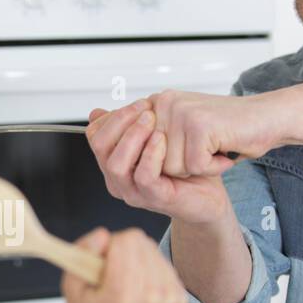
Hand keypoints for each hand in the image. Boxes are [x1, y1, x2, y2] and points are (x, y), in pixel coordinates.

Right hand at [62, 227, 188, 302]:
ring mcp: (169, 299)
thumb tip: (102, 235)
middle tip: (113, 274)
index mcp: (123, 295)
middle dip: (123, 251)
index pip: (126, 240)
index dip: (109, 246)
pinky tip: (139, 287)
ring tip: (126, 282)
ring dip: (138, 259)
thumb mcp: (71, 287)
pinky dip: (150, 270)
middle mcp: (152, 297)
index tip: (102, 264)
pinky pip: (164, 265)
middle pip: (141, 242)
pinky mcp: (180, 299)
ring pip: (154, 251)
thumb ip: (82, 254)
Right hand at [86, 99, 232, 225]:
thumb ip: (129, 126)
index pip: (95, 135)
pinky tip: (162, 139)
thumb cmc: (181, 167)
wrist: (208, 195)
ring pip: (116, 164)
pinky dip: (150, 154)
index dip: (114, 116)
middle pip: (100, 147)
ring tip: (153, 119)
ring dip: (133, 136)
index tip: (140, 104)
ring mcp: (134, 192)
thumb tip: (98, 112)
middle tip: (146, 108)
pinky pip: (143, 176)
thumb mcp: (151, 139)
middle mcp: (118, 180)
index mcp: (113, 164)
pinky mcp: (154, 198)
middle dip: (121, 121)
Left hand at [143, 89, 280, 176]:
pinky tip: (224, 151)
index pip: (138, 149)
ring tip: (214, 147)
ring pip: (171, 167)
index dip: (163, 160)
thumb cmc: (228, 130)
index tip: (189, 149)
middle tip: (204, 148)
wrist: (268, 119)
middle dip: (181, 165)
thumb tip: (120, 146)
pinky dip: (213, 167)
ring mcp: (180, 112)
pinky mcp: (198, 126)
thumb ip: (154, 137)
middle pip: (153, 160)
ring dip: (197, 167)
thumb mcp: (183, 131)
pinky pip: (194, 167)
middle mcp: (164, 103)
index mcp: (158, 102)